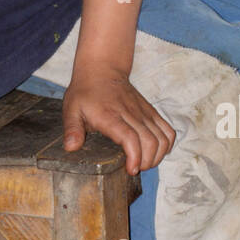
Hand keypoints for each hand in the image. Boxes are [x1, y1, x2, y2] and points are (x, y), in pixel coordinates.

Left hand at [62, 59, 175, 175]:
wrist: (102, 69)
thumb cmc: (86, 92)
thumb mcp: (71, 108)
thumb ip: (72, 129)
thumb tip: (71, 148)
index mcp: (110, 116)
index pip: (130, 138)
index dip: (135, 157)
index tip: (131, 169)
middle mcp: (130, 114)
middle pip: (150, 142)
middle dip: (146, 162)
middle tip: (134, 169)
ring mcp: (144, 112)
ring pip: (162, 137)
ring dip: (157, 156)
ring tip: (144, 163)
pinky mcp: (151, 112)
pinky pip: (168, 130)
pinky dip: (166, 145)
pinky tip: (155, 153)